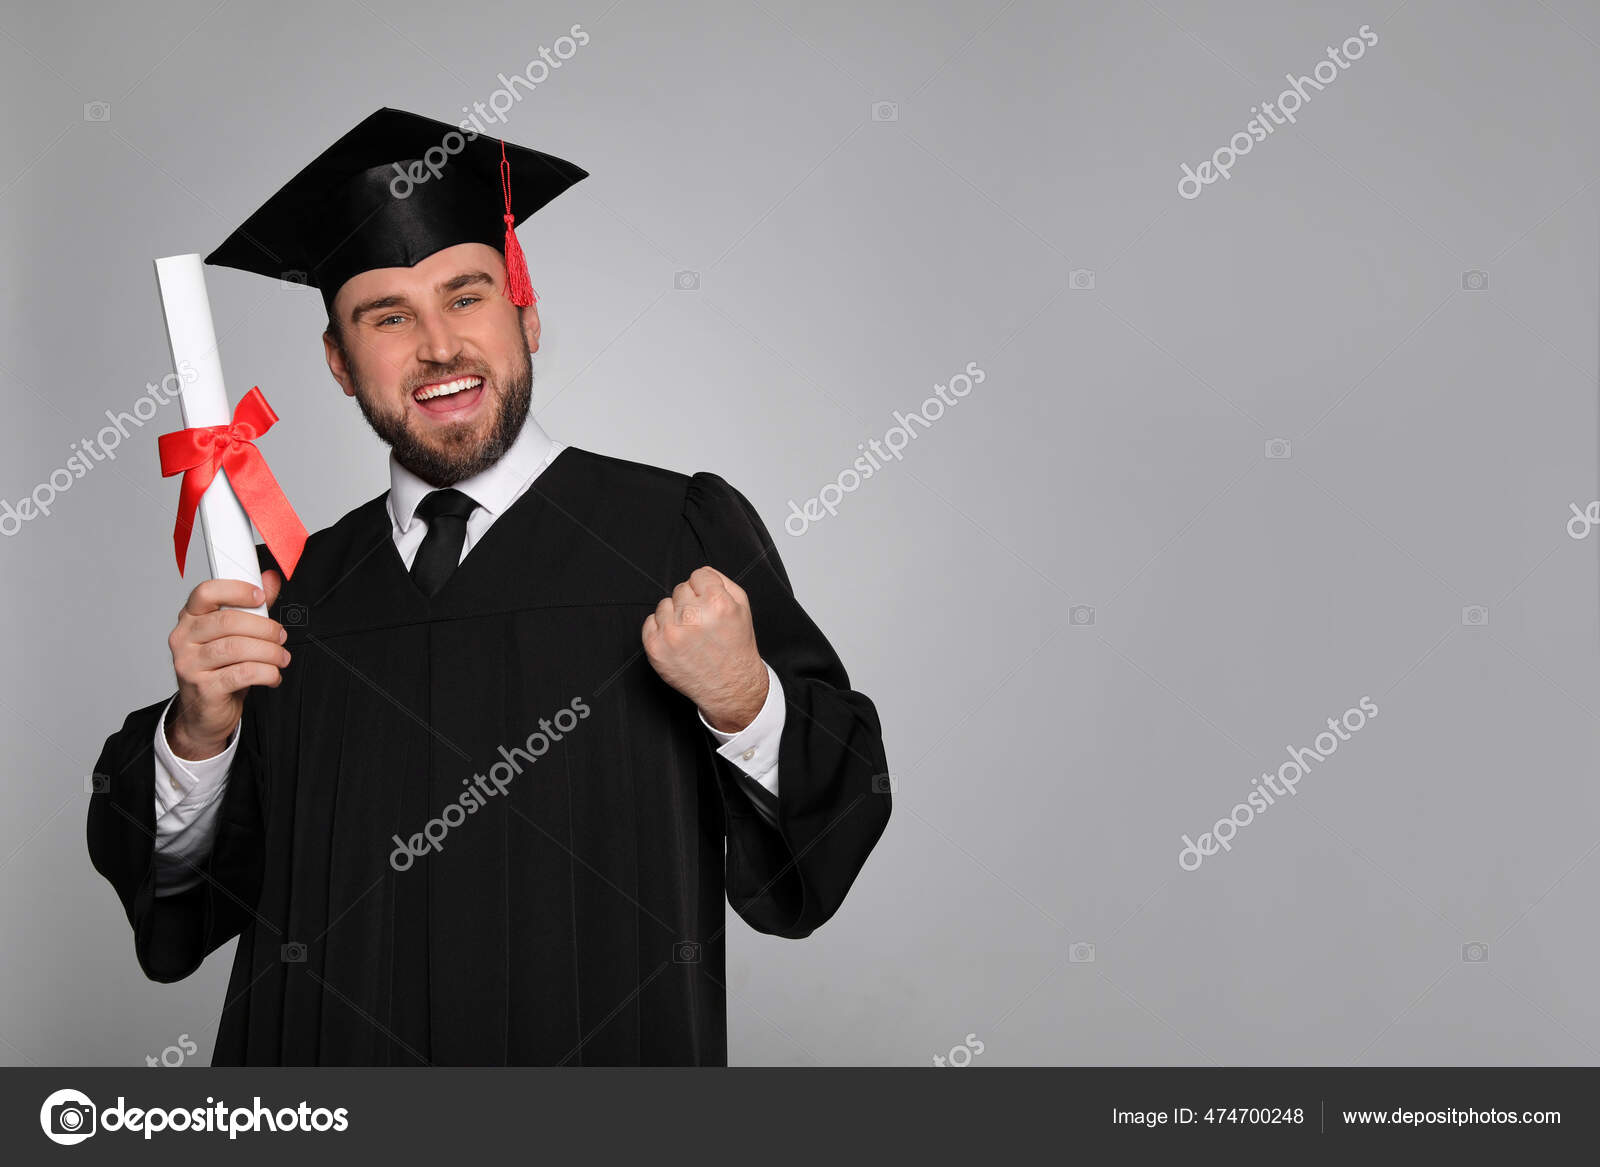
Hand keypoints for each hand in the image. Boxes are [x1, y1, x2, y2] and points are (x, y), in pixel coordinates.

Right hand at [166, 570, 288, 759]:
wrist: (205, 712)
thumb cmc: (220, 668)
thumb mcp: (236, 634)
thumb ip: (253, 606)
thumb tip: (270, 578)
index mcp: (190, 619)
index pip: (205, 593)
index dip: (236, 590)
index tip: (260, 596)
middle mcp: (184, 639)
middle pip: (227, 622)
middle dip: (264, 628)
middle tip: (281, 636)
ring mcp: (190, 664)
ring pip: (236, 648)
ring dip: (269, 652)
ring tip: (281, 658)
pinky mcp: (204, 688)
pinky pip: (242, 673)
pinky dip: (266, 673)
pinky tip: (273, 675)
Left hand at [641, 565, 767, 731]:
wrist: (730, 686)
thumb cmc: (735, 647)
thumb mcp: (742, 607)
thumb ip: (722, 581)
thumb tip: (700, 574)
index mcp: (717, 604)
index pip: (699, 575)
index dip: (706, 589)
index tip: (710, 604)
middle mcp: (692, 617)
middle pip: (681, 588)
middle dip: (691, 602)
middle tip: (703, 623)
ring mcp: (671, 633)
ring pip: (664, 604)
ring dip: (675, 616)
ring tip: (691, 634)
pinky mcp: (655, 648)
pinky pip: (650, 622)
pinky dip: (662, 629)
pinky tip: (679, 642)